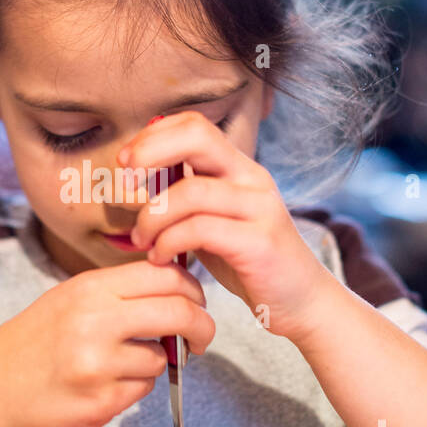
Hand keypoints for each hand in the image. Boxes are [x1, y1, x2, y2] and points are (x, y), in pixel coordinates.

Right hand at [0, 259, 214, 426]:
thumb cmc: (34, 341)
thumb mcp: (70, 298)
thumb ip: (119, 292)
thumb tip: (179, 291)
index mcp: (89, 288)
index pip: (164, 276)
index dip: (192, 289)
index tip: (196, 301)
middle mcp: (95, 322)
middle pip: (179, 313)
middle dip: (201, 326)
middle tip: (201, 336)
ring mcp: (98, 365)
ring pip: (161, 358)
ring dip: (153, 362)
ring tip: (116, 364)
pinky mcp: (100, 402)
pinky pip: (142, 390)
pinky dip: (132, 387)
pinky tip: (101, 385)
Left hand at [119, 111, 334, 342]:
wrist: (302, 302)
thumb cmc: (248, 263)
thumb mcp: (213, 223)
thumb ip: (184, 201)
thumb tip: (134, 185)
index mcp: (238, 168)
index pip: (195, 124)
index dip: (154, 135)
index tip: (125, 162)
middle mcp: (252, 178)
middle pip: (197, 137)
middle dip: (150, 152)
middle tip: (124, 182)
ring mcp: (259, 207)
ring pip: (191, 191)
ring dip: (153, 216)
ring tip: (142, 240)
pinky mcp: (260, 241)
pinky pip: (201, 229)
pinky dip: (170, 242)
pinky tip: (161, 258)